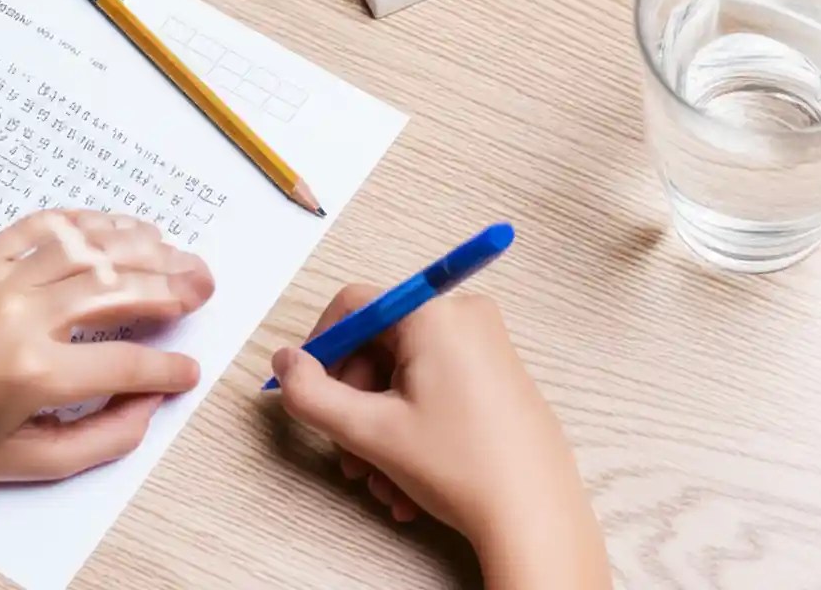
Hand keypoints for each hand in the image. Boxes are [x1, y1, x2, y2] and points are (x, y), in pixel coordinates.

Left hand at [0, 209, 213, 481]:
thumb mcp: (17, 462)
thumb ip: (96, 443)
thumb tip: (146, 409)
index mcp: (35, 375)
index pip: (130, 363)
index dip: (171, 367)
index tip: (190, 370)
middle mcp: (25, 318)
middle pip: (122, 290)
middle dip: (175, 288)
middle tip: (206, 289)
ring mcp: (2, 278)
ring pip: (93, 248)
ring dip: (145, 247)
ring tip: (179, 254)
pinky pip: (48, 225)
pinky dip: (91, 221)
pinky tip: (121, 228)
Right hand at [272, 285, 609, 588]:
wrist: (534, 515)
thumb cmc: (462, 467)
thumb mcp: (369, 430)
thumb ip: (312, 393)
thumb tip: (286, 362)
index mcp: (434, 316)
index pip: (355, 305)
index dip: (322, 346)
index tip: (308, 386)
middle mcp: (465, 318)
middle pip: (379, 344)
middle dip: (353, 401)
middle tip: (345, 448)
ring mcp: (486, 346)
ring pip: (404, 374)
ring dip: (378, 425)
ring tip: (378, 478)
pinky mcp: (497, 375)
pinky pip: (434, 386)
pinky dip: (410, 426)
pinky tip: (405, 478)